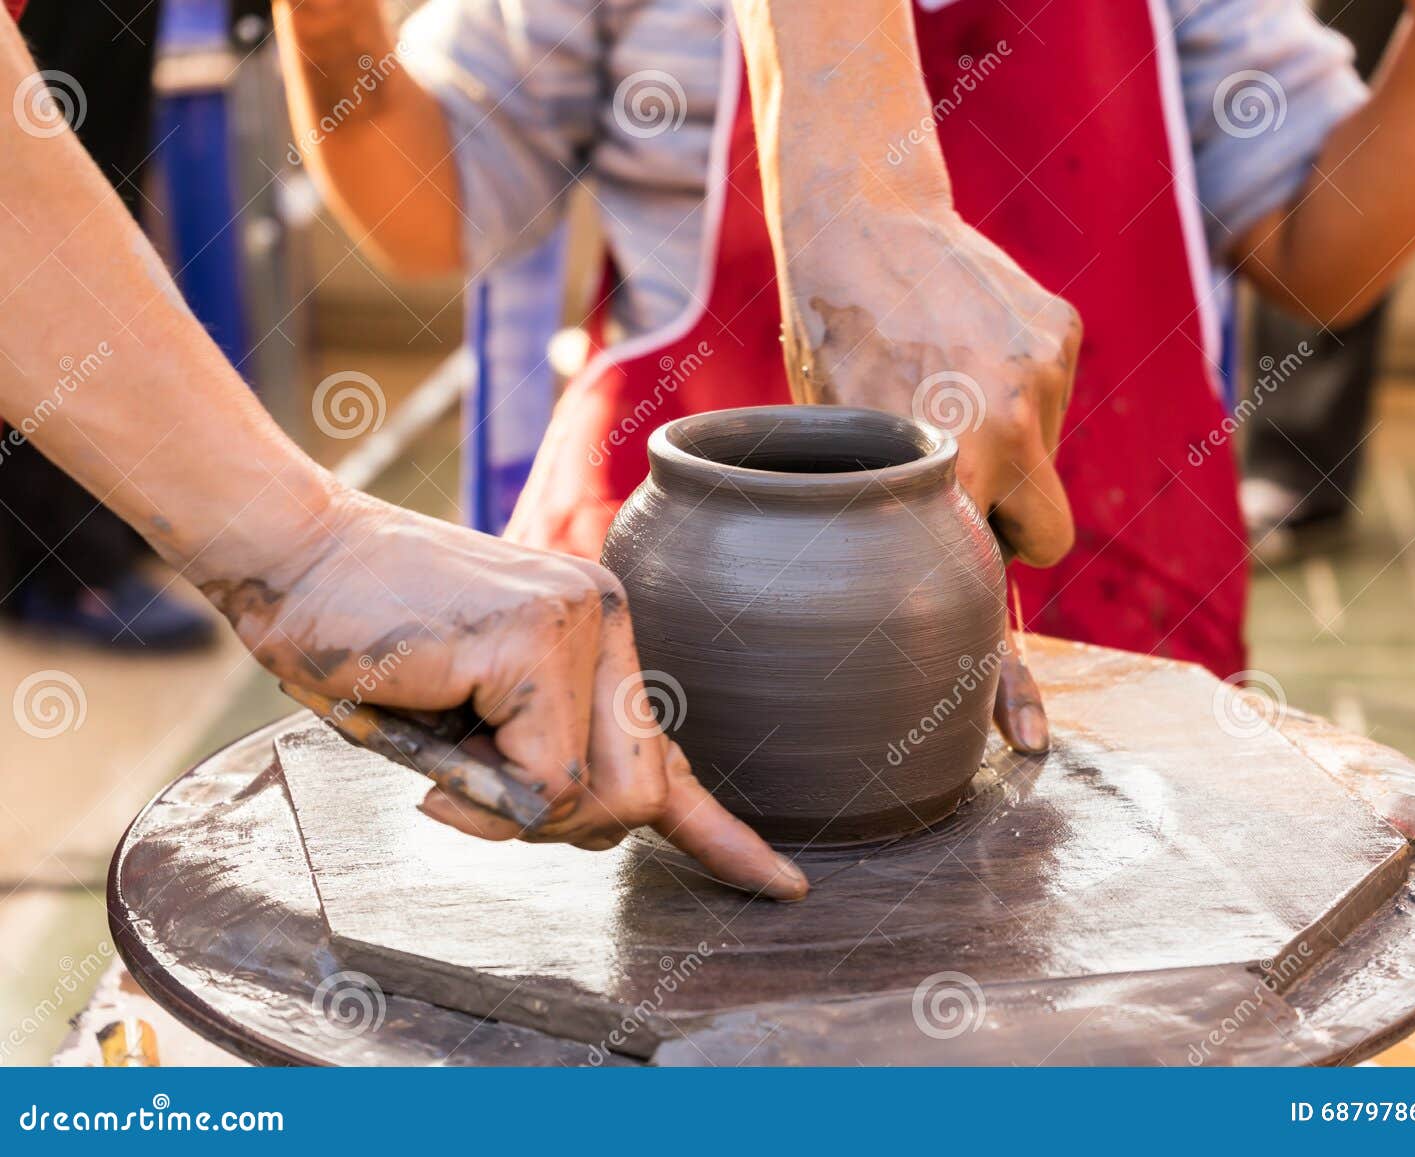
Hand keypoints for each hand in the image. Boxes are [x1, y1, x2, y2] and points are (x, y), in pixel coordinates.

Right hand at [197, 486, 807, 900]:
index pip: (669, 758)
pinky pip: (538, 779)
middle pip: (639, 796)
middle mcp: (606, 620)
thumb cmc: (367, 644)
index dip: (722, 837)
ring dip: (502, 804)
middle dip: (555, 825)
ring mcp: (579, 622)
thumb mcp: (468, 722)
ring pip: (590, 797)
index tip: (782, 886)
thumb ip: (535, 767)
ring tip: (439, 735)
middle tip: (465, 783)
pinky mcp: (533, 637)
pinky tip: (428, 717)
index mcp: (598, 641)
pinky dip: (473, 787)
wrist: (292, 555)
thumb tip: (571, 821)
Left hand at [780, 204, 1078, 753]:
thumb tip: (907, 613)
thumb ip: (888, 523)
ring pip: (1047, 465)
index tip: (1023, 738)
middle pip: (1044, 539)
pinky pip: (1056, 402)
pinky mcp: (1066, 334)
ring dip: (1009, 450)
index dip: (1003, 676)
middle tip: (951, 482)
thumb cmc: (828, 343)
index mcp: (939, 466)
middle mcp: (1009, 428)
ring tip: (942, 389)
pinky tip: (968, 351)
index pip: (991, 593)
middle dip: (1010, 528)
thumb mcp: (835, 452)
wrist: (862, 221)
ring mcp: (1047, 378)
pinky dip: (1022, 392)